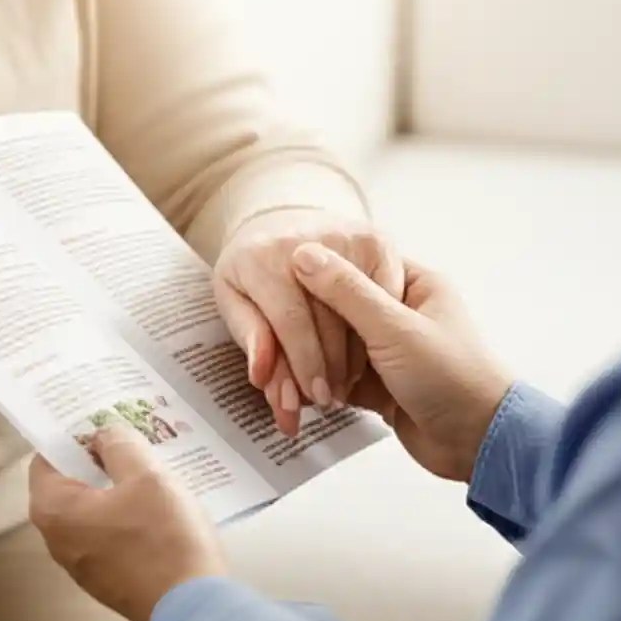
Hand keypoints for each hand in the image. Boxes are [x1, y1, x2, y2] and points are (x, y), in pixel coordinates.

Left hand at [29, 426, 226, 620]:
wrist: (191, 606)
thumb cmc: (163, 537)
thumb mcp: (146, 476)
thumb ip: (120, 446)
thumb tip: (103, 433)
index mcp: (55, 511)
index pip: (46, 459)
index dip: (72, 436)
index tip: (101, 420)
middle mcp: (58, 540)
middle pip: (70, 485)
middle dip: (98, 460)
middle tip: (131, 438)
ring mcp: (83, 564)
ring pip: (93, 511)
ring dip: (117, 488)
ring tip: (151, 468)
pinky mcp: (108, 579)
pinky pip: (110, 535)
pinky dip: (127, 516)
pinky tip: (158, 506)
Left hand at [213, 208, 403, 433]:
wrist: (280, 219)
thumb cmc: (253, 268)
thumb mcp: (233, 299)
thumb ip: (249, 338)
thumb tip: (261, 376)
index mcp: (263, 256)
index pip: (291, 320)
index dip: (304, 364)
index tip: (313, 397)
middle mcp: (309, 240)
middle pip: (330, 321)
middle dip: (331, 369)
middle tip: (329, 401)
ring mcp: (349, 237)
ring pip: (362, 314)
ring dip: (355, 358)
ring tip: (343, 386)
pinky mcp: (379, 241)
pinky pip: (387, 298)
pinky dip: (377, 331)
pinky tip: (363, 356)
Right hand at [291, 244, 513, 481]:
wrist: (478, 443)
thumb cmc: (452, 378)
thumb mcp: (394, 329)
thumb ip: (346, 293)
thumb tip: (303, 254)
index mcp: (414, 284)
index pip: (354, 267)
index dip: (316, 278)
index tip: (281, 286)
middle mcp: (400, 313)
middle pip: (339, 308)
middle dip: (308, 328)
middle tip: (276, 339)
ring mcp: (389, 351)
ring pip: (335, 345)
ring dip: (312, 360)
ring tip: (281, 372)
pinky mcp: (380, 386)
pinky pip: (339, 377)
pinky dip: (320, 385)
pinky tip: (295, 391)